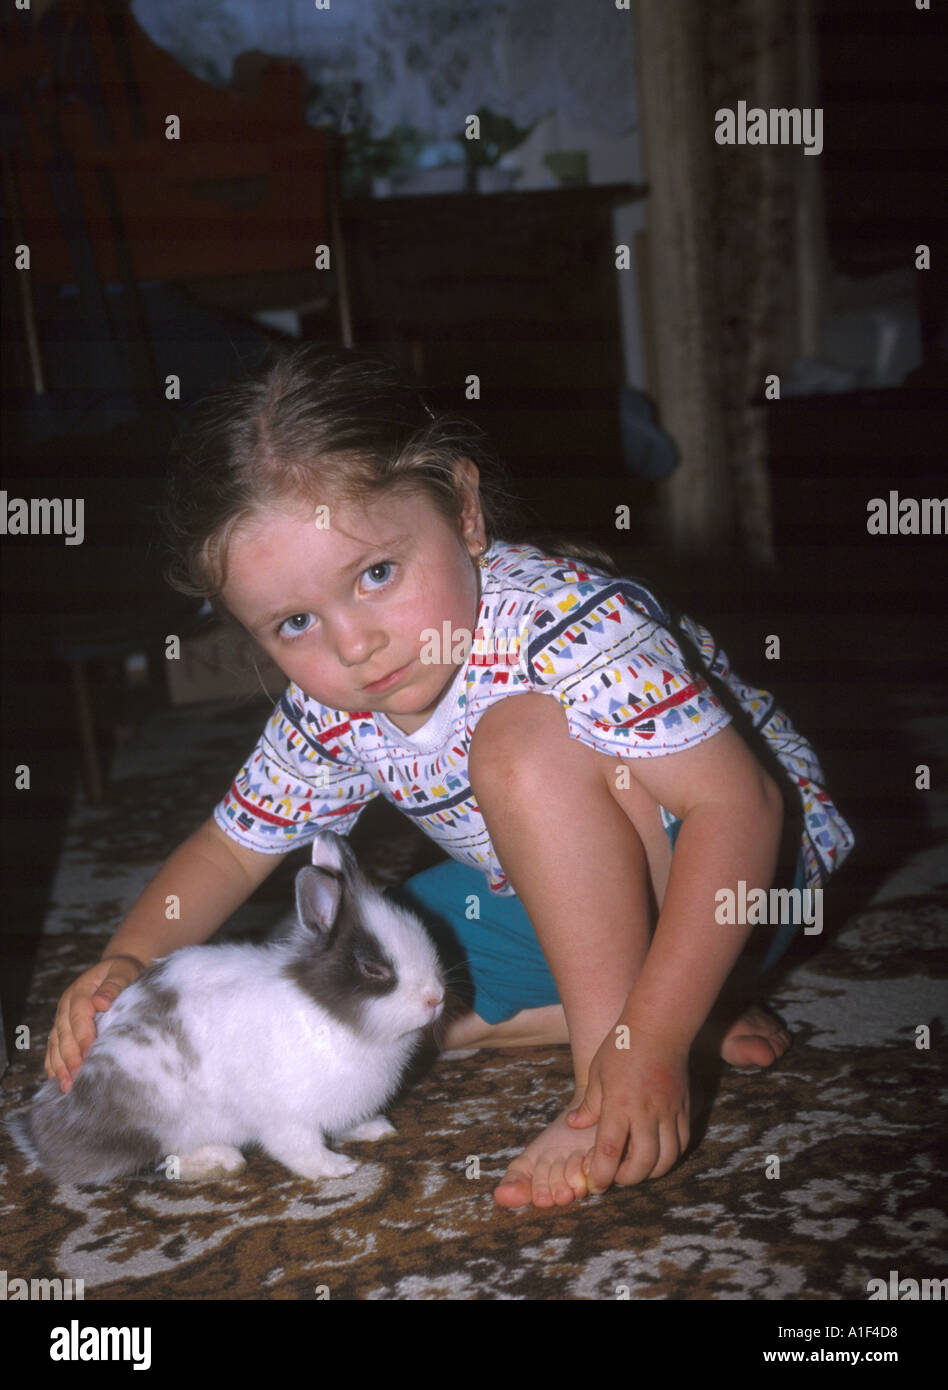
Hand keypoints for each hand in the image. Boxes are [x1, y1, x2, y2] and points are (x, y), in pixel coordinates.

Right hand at [44, 954, 144, 1091]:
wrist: (114, 969)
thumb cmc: (122, 972)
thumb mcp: (122, 972)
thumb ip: (113, 985)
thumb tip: (101, 1001)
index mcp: (81, 991)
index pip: (79, 1017)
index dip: (83, 1037)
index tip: (88, 1056)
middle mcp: (66, 1004)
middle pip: (64, 1034)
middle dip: (69, 1058)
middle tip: (75, 1079)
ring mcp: (62, 1016)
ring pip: (56, 1043)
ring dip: (59, 1065)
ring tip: (65, 1086)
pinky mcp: (62, 1025)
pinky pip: (53, 1046)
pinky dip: (53, 1062)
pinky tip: (55, 1079)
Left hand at [565, 1022, 690, 1193]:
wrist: (659, 1027)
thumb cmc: (622, 1046)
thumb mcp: (597, 1072)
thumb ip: (589, 1104)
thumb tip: (574, 1125)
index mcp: (619, 1105)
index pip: (609, 1152)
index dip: (602, 1175)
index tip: (596, 1183)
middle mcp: (645, 1113)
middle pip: (642, 1164)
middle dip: (628, 1179)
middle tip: (616, 1176)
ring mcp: (668, 1112)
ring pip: (666, 1158)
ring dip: (651, 1172)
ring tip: (637, 1169)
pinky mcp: (683, 1108)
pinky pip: (681, 1142)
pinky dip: (670, 1155)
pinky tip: (658, 1154)